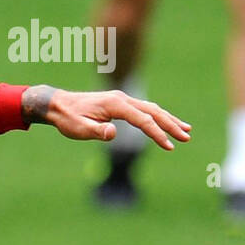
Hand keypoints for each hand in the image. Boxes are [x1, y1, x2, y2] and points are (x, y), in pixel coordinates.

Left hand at [26, 86, 191, 149]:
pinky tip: (167, 123)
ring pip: (151, 109)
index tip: (168, 145)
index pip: (142, 119)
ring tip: (186, 131)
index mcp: (115, 105)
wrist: (57, 104)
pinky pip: (144, 109)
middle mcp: (122, 99)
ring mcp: (122, 99)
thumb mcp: (78, 128)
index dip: (156, 133)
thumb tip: (113, 133)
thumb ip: (96, 131)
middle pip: (153, 111)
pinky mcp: (120, 103)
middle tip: (186, 138)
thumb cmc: (67, 118)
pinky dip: (157, 116)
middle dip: (170, 125)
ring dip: (168, 120)